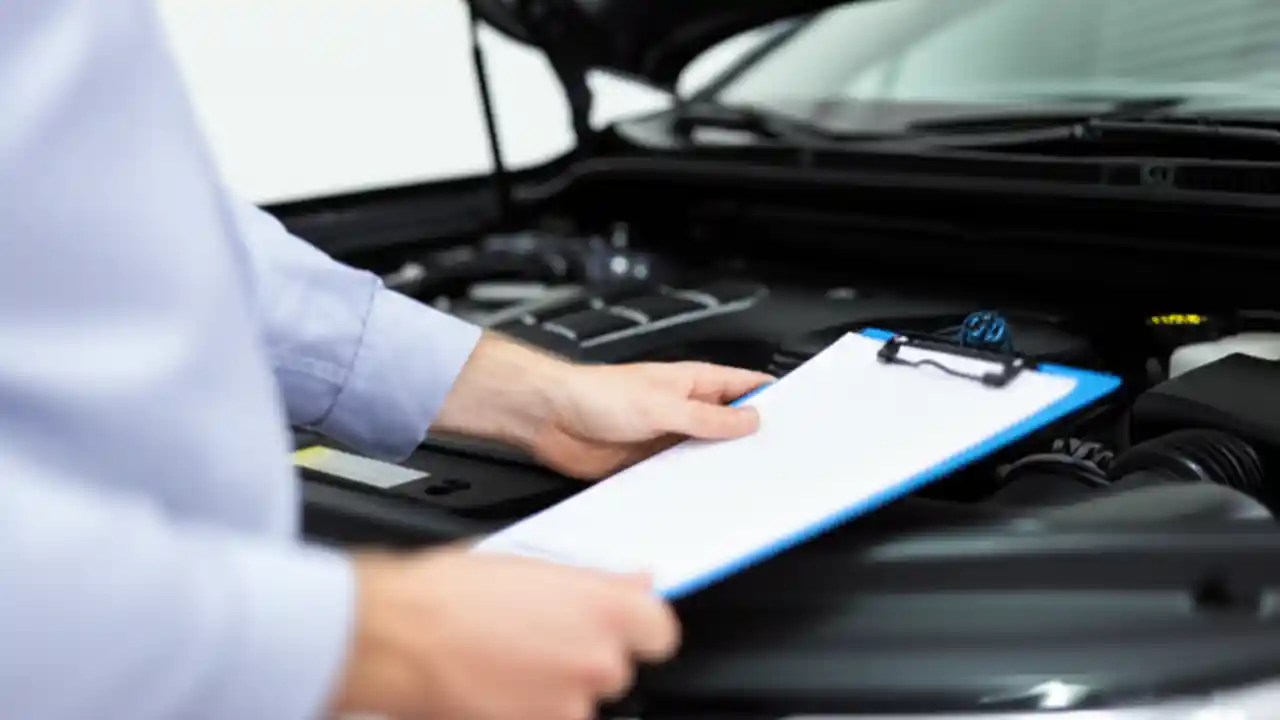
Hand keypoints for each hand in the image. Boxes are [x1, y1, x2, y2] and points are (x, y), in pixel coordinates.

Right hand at [330, 548, 679, 719]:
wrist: (395, 636)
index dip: (636, 630)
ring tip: (507, 668)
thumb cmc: (449, 592)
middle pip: (617, 672)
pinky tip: (495, 689)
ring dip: (553, 693)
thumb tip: (640, 583)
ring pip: (579, 706)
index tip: (616, 628)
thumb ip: (599, 583)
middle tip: (540, 644)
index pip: (661, 633)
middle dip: (585, 661)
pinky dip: (527, 710)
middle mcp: (598, 661)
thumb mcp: (534, 566)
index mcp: (608, 610)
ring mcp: (568, 708)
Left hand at [527, 360, 773, 478]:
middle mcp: (684, 408)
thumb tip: (750, 419)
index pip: (747, 387)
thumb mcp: (662, 405)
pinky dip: (691, 486)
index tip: (795, 419)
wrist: (550, 417)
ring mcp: (668, 436)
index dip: (772, 400)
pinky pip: (680, 476)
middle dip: (752, 442)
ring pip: (707, 454)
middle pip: (731, 425)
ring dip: (720, 468)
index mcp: (694, 383)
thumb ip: (708, 417)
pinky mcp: (649, 463)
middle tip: (775, 463)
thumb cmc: (596, 393)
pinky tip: (703, 499)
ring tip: (745, 485)